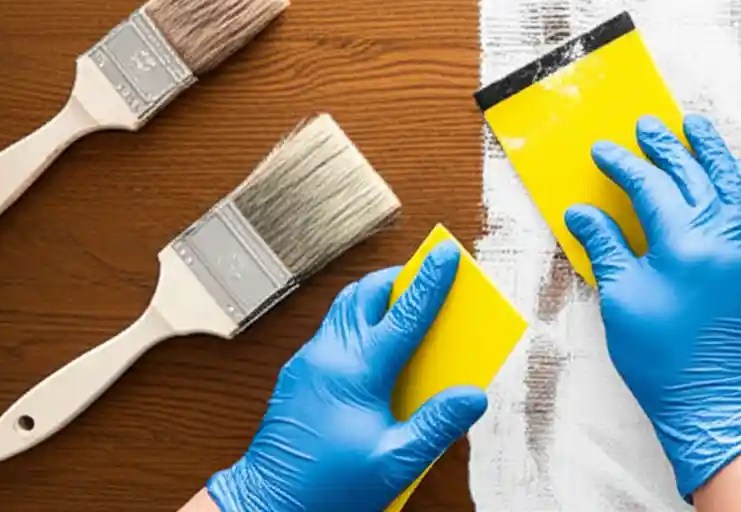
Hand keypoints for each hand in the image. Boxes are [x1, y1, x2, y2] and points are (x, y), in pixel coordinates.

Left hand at [206, 244, 486, 511]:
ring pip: (345, 306)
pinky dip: (359, 319)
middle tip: (429, 276)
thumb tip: (473, 395)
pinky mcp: (299, 373)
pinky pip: (333, 329)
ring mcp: (308, 362)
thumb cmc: (329, 486)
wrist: (267, 504)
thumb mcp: (396, 462)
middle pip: (367, 294)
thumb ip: (438, 425)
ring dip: (377, 296)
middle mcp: (329, 356)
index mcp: (357, 372)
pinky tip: (377, 342)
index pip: (403, 314)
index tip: (448, 254)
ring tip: (406, 301)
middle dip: (400, 278)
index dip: (430, 281)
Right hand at [565, 114, 740, 498]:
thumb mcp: (622, 299)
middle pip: (692, 174)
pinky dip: (739, 181)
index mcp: (683, 243)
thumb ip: (606, 247)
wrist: (712, 399)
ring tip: (696, 126)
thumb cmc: (662, 357)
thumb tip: (582, 213)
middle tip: (646, 125)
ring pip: (730, 182)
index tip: (603, 151)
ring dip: (711, 151)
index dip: (624, 165)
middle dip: (666, 145)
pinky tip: (731, 169)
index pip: (651, 186)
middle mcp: (720, 236)